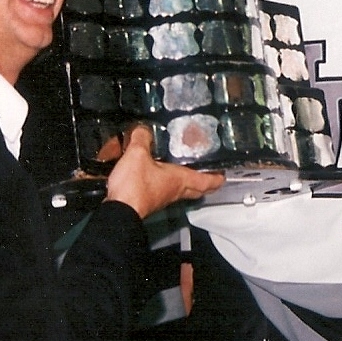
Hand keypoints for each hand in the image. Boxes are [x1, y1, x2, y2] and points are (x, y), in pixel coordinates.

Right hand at [104, 124, 225, 218]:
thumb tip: (143, 129)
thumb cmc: (134, 187)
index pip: (208, 181)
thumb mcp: (137, 154)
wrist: (117, 211)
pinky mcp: (150, 201)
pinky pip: (166, 192)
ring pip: (183, 191)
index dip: (217, 177)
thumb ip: (142, 139)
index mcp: (180, 180)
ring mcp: (163, 198)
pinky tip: (160, 175)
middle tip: (211, 173)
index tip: (224, 173)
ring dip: (189, 183)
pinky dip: (170, 184)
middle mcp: (175, 191)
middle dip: (207, 182)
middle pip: (198, 189)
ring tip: (188, 170)